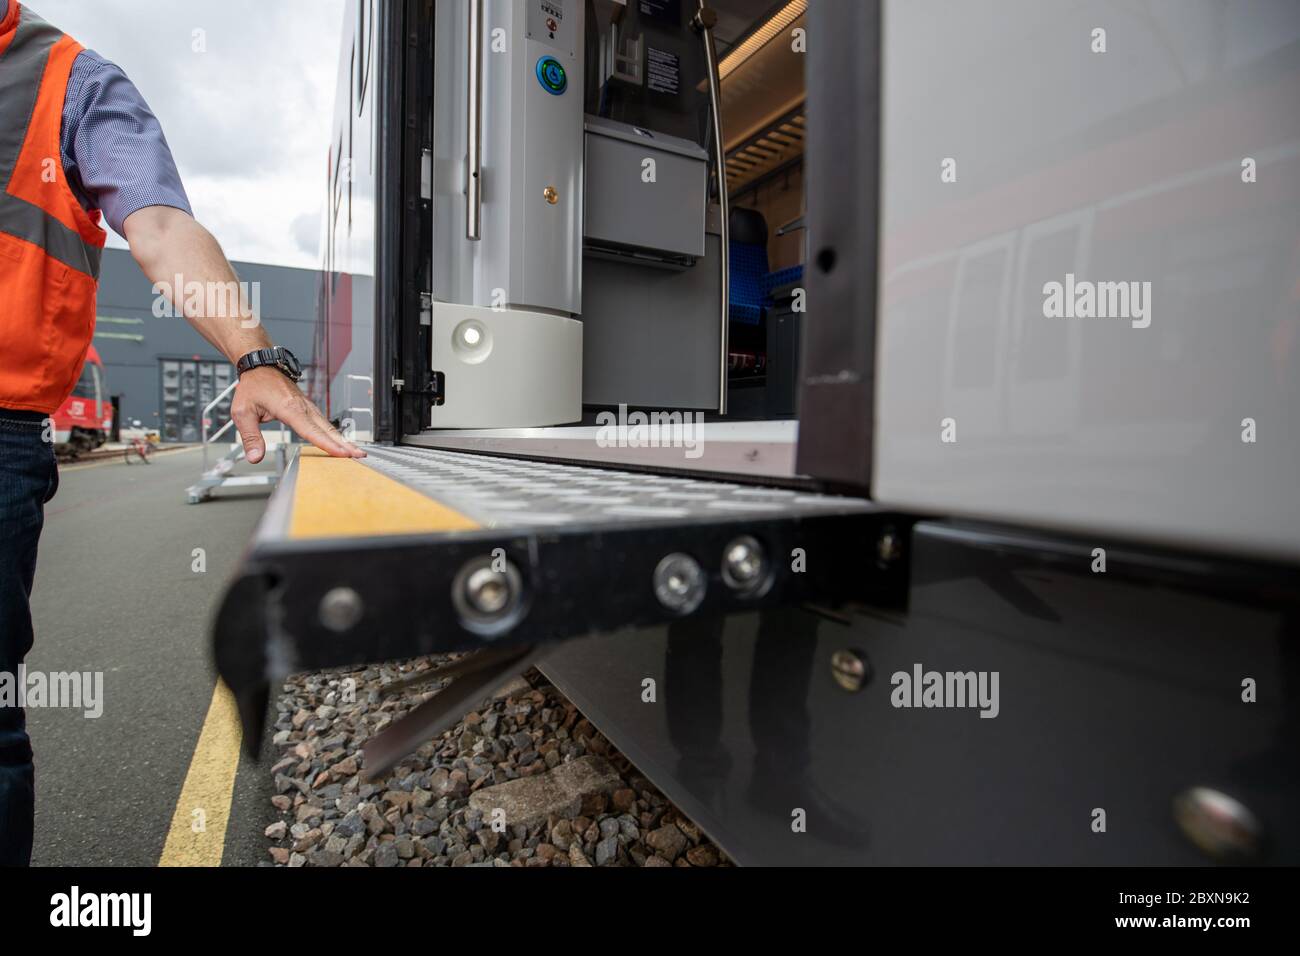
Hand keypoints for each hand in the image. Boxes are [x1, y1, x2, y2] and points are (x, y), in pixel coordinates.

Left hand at [230, 367, 365, 462]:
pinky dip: (336, 434)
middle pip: (327, 429)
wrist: (260, 366)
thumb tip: (255, 457)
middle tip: (359, 455)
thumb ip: (250, 436)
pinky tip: (342, 442)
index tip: (341, 453)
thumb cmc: (253, 386)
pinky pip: (324, 422)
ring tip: (357, 452)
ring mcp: (308, 407)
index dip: (327, 443)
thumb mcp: (242, 412)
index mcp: (289, 408)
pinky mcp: (308, 408)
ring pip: (329, 426)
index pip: (310, 430)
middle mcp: (303, 407)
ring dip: (344, 440)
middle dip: (344, 443)